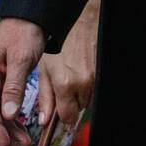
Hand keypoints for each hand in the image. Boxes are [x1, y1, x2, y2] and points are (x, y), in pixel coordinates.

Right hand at [0, 17, 44, 145]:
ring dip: (8, 128)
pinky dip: (11, 117)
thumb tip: (9, 115)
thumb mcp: (22, 59)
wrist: (30, 15)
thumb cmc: (24, 32)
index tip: (6, 143)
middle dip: (0, 132)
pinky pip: (3, 103)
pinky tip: (20, 129)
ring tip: (22, 143)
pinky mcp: (2, 80)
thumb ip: (14, 87)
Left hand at [37, 10, 96, 131]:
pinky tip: (79, 74)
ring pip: (87, 100)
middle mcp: (82, 84)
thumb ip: (45, 98)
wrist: (78, 25)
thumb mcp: (45, 70)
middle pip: (79, 109)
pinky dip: (86, 87)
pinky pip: (93, 89)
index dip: (62, 115)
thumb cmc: (59, 44)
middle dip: (71, 103)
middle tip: (63, 88)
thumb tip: (45, 120)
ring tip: (71, 78)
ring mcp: (93, 79)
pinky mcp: (100, 74)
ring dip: (79, 95)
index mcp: (65, 85)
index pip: (68, 117)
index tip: (58, 110)